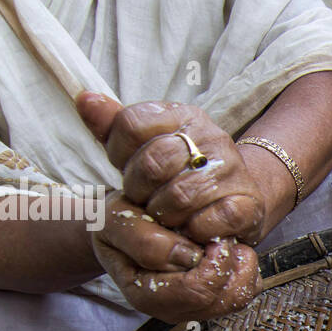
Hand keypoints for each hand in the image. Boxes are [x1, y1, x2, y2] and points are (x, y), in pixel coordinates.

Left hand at [76, 93, 279, 245]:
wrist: (238, 198)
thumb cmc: (181, 174)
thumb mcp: (145, 146)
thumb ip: (113, 126)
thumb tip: (84, 99)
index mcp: (182, 116)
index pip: (131, 124)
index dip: (119, 153)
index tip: (127, 169)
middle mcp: (210, 136)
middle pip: (154, 161)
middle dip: (139, 189)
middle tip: (144, 200)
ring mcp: (232, 169)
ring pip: (180, 195)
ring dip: (164, 215)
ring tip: (164, 218)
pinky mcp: (247, 205)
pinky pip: (210, 221)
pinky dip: (193, 232)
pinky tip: (189, 231)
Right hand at [92, 193, 260, 322]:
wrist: (120, 226)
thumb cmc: (115, 221)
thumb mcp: (113, 220)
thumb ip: (144, 240)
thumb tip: (187, 256)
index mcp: (146, 296)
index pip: (197, 291)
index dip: (212, 260)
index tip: (206, 233)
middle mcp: (173, 309)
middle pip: (225, 298)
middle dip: (229, 262)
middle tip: (218, 236)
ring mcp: (194, 306)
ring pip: (239, 296)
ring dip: (239, 265)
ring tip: (222, 241)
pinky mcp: (213, 297)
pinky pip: (245, 289)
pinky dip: (244, 268)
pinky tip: (227, 249)